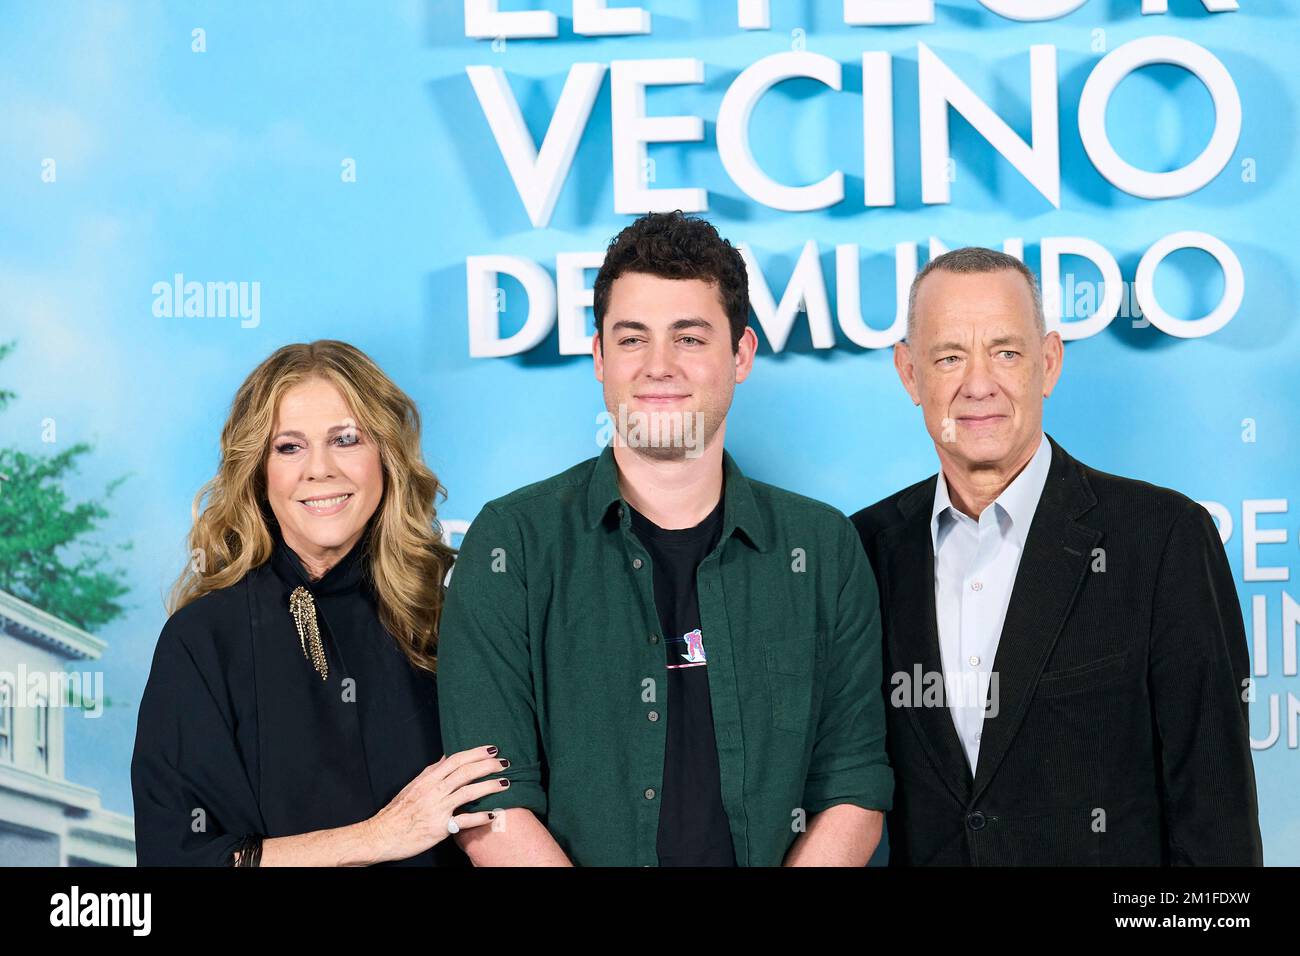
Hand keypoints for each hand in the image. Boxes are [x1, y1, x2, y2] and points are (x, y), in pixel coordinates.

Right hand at [365, 745, 509, 862]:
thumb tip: (445, 757)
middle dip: (487, 765)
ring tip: (505, 783)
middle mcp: (433, 791)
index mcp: (427, 779)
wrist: (381, 835)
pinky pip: (463, 821)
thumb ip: (431, 772)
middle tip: (504, 763)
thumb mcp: (413, 786)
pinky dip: (480, 817)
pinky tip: (493, 814)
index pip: (455, 759)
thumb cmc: (397, 812)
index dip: (475, 752)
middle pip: (465, 772)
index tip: (492, 748)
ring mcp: (436, 808)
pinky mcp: (439, 827)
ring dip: (489, 786)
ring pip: (468, 792)